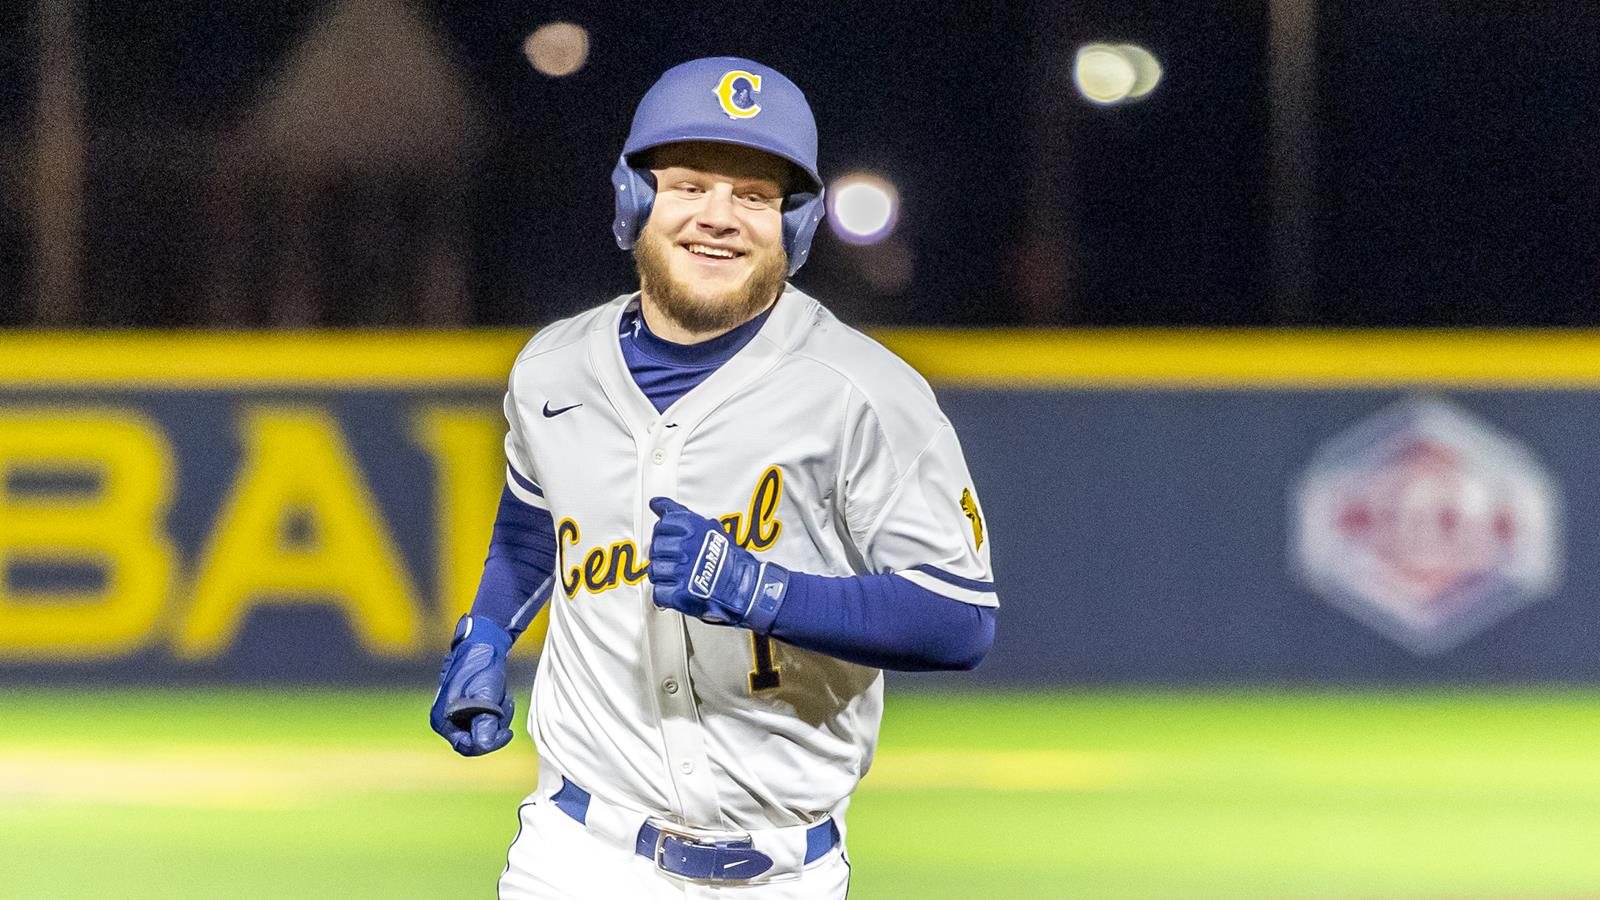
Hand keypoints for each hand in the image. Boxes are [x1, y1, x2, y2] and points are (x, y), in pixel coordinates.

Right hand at [429, 614, 515, 755]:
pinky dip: (494, 709)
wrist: (484, 642)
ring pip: (481, 727)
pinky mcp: (464, 704)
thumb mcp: (485, 697)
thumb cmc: (482, 667)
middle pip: (474, 738)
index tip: (508, 732)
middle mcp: (445, 719)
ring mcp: (454, 711)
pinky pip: (483, 717)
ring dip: (497, 716)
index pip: (467, 746)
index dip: (489, 743)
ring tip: (503, 696)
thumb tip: (483, 746)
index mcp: (443, 720)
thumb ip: (484, 723)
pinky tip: (501, 694)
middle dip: (494, 725)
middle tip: (506, 705)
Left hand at [647, 497, 788, 632]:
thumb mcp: (708, 527)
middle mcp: (684, 547)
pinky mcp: (678, 593)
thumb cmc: (730, 560)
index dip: (666, 535)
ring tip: (681, 577)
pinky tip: (679, 590)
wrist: (745, 588)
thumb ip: (679, 513)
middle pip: (655, 549)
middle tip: (679, 562)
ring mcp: (680, 571)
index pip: (661, 526)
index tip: (672, 540)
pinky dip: (666, 595)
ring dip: (665, 576)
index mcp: (691, 528)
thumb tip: (657, 503)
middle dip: (665, 556)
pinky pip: (659, 593)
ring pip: (655, 571)